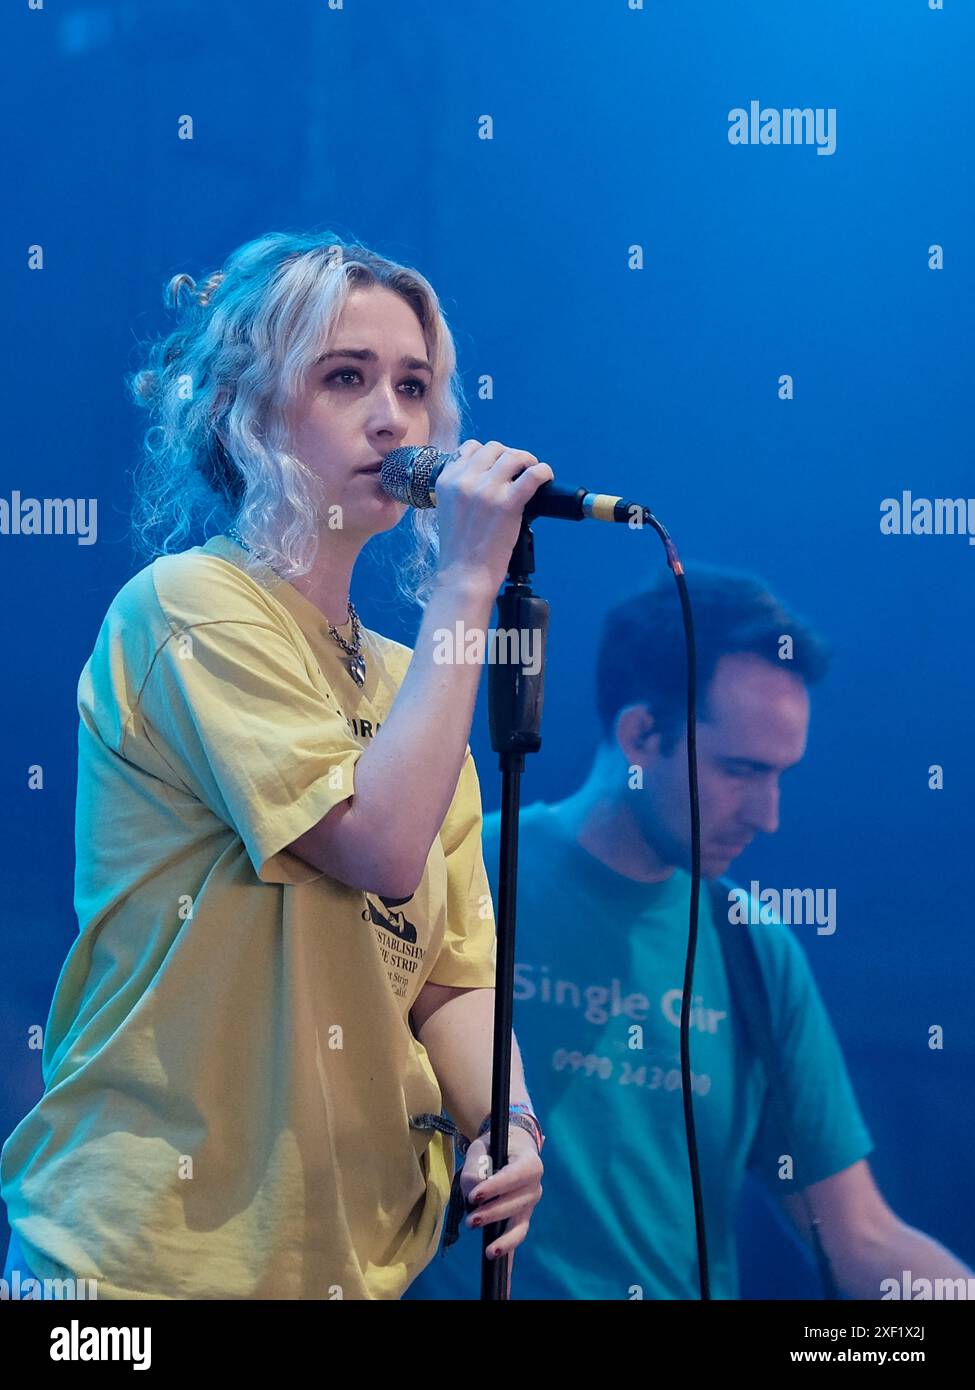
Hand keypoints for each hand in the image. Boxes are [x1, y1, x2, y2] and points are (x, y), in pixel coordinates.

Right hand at [434, 440, 554, 595]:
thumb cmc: (460, 549)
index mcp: (447, 480)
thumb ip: (463, 488)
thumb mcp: (449, 509)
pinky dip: (543, 472)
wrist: (463, 574)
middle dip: (509, 456)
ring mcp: (486, 490)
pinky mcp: (507, 504)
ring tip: (532, 474)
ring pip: (514, 456)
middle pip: (494, 448)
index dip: (489, 455)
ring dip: (527, 461)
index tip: (499, 468)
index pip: (471, 448)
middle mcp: (464, 480)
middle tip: (519, 471)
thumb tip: (491, 474)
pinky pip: (533, 474)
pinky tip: (545, 479)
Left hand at [459, 1125, 543, 1263]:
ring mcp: (530, 1206)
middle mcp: (535, 1186)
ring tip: (488, 1250)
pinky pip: (515, 1238)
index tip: (475, 1195)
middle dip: (494, 1214)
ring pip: (520, 1226)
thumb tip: (473, 1192)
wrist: (513, 1148)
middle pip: (518, 1204)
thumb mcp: (482, 1147)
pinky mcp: (522, 1220)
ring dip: (504, 1239)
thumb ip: (476, 1166)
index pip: (516, 1176)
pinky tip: (502, 1277)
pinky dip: (509, 1256)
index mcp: (530, 1162)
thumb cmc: (496, 1146)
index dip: (497, 1186)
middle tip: (471, 1220)